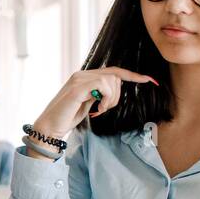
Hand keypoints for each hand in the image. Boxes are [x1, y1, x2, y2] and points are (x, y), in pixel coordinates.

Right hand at [29, 67, 157, 151]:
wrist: (49, 127)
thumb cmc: (67, 118)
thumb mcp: (88, 103)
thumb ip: (99, 93)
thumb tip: (114, 89)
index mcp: (85, 77)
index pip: (113, 71)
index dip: (132, 75)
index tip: (150, 80)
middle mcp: (82, 74)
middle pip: (115, 76)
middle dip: (116, 96)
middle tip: (104, 110)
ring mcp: (79, 79)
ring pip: (111, 80)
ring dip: (111, 99)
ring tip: (98, 111)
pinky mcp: (77, 88)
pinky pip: (102, 85)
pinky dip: (105, 99)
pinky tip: (97, 110)